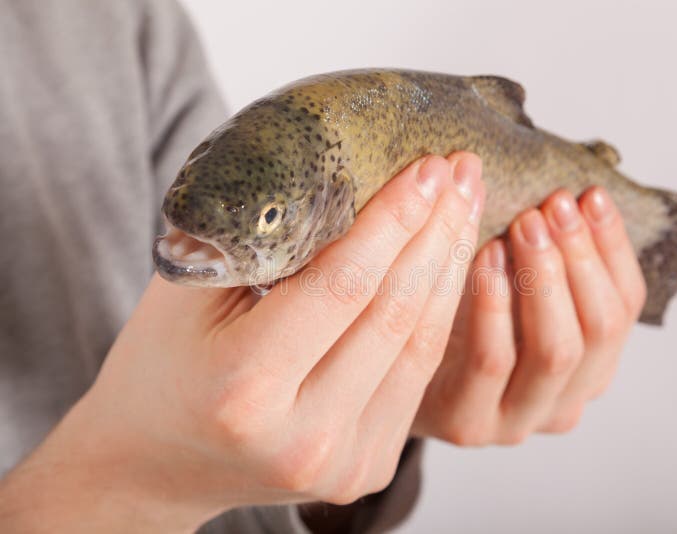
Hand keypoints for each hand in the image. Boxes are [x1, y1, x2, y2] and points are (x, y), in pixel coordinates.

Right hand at [0, 154, 484, 532]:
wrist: (155, 462)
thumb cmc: (161, 365)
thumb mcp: (187, 291)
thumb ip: (258, 243)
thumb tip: (339, 176)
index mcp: (245, 388)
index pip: (343, 285)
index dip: (394, 220)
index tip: (427, 168)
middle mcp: (302, 438)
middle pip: (393, 314)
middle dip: (436, 232)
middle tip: (462, 173)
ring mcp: (342, 463)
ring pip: (420, 346)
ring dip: (450, 269)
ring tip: (466, 208)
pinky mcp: (367, 468)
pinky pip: (416, 377)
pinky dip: (438, 317)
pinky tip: (448, 268)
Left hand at [412, 186, 645, 444]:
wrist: (394, 381)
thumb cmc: (456, 324)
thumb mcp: (510, 288)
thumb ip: (542, 252)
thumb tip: (566, 189)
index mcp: (589, 367)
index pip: (625, 305)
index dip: (613, 247)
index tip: (591, 195)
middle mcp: (565, 401)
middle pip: (601, 329)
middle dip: (581, 257)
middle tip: (555, 204)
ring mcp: (520, 421)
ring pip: (557, 350)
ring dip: (545, 277)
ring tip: (525, 223)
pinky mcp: (470, 423)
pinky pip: (492, 360)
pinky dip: (494, 305)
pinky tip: (484, 257)